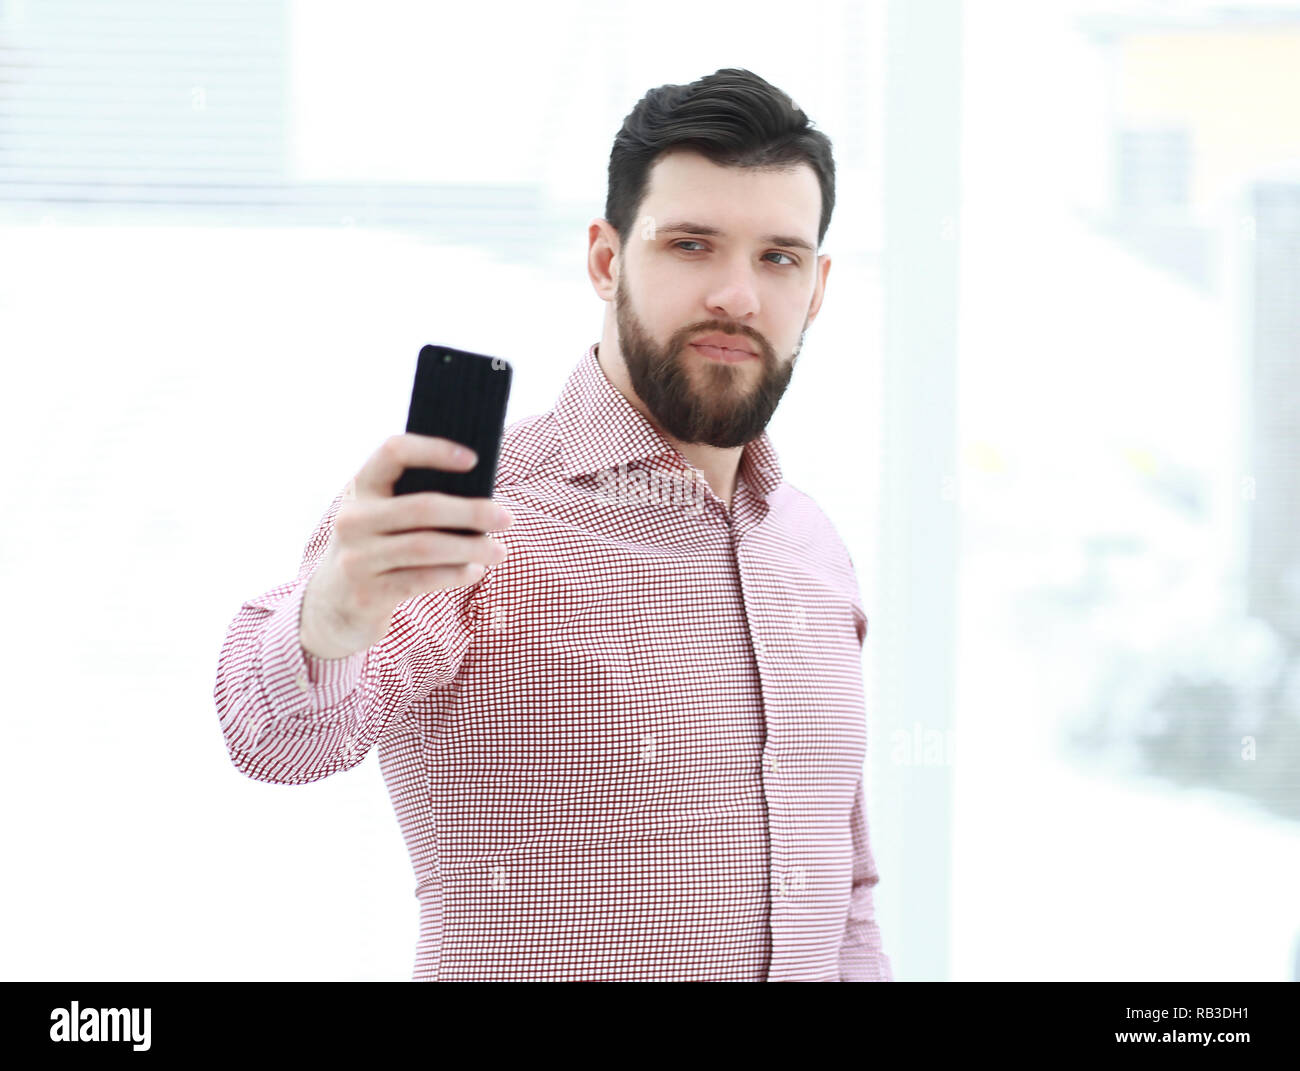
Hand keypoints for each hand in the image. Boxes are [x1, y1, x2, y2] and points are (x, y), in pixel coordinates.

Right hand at [299, 433, 511, 659]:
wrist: (331, 608)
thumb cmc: (376, 552)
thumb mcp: (382, 520)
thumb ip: (416, 504)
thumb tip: (483, 499)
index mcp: (360, 489)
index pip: (394, 452)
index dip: (434, 450)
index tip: (474, 459)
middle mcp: (353, 520)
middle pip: (423, 507)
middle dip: (472, 512)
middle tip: (507, 519)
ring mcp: (357, 558)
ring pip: (427, 547)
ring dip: (472, 548)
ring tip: (500, 551)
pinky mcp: (368, 594)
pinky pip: (423, 579)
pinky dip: (456, 574)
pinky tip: (475, 571)